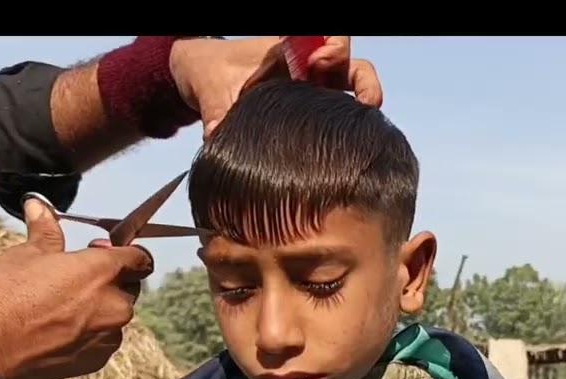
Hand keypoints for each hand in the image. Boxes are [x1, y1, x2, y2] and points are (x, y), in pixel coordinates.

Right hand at [0, 198, 153, 378]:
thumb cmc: (3, 297)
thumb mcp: (25, 254)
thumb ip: (46, 231)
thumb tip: (39, 206)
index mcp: (102, 272)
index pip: (139, 259)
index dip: (123, 252)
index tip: (102, 251)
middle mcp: (114, 305)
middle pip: (128, 287)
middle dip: (109, 280)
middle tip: (76, 277)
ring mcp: (106, 336)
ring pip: (114, 315)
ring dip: (99, 308)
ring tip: (61, 306)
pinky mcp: (95, 361)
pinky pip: (101, 340)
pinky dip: (88, 333)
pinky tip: (58, 329)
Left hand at [171, 36, 383, 137]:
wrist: (201, 82)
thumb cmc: (210, 73)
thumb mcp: (211, 87)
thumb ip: (217, 109)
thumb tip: (216, 134)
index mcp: (288, 52)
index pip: (328, 37)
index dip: (335, 46)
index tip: (320, 61)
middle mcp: (307, 71)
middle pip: (354, 68)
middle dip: (364, 82)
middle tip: (364, 102)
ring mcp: (311, 95)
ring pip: (351, 97)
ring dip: (362, 111)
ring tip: (362, 132)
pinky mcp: (308, 118)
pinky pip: (336, 122)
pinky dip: (346, 134)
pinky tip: (342, 155)